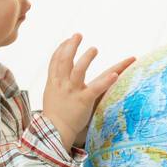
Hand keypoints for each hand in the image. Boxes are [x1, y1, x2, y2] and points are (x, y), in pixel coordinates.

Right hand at [42, 33, 135, 148]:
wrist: (55, 131)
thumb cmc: (55, 113)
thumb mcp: (51, 93)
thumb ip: (57, 80)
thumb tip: (62, 69)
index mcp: (54, 82)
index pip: (55, 60)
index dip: (62, 48)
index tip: (69, 39)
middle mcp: (62, 84)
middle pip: (64, 60)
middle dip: (71, 46)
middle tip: (78, 35)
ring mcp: (72, 92)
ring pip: (78, 70)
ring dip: (86, 58)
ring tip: (94, 49)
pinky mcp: (84, 101)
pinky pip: (96, 89)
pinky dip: (106, 81)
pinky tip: (115, 74)